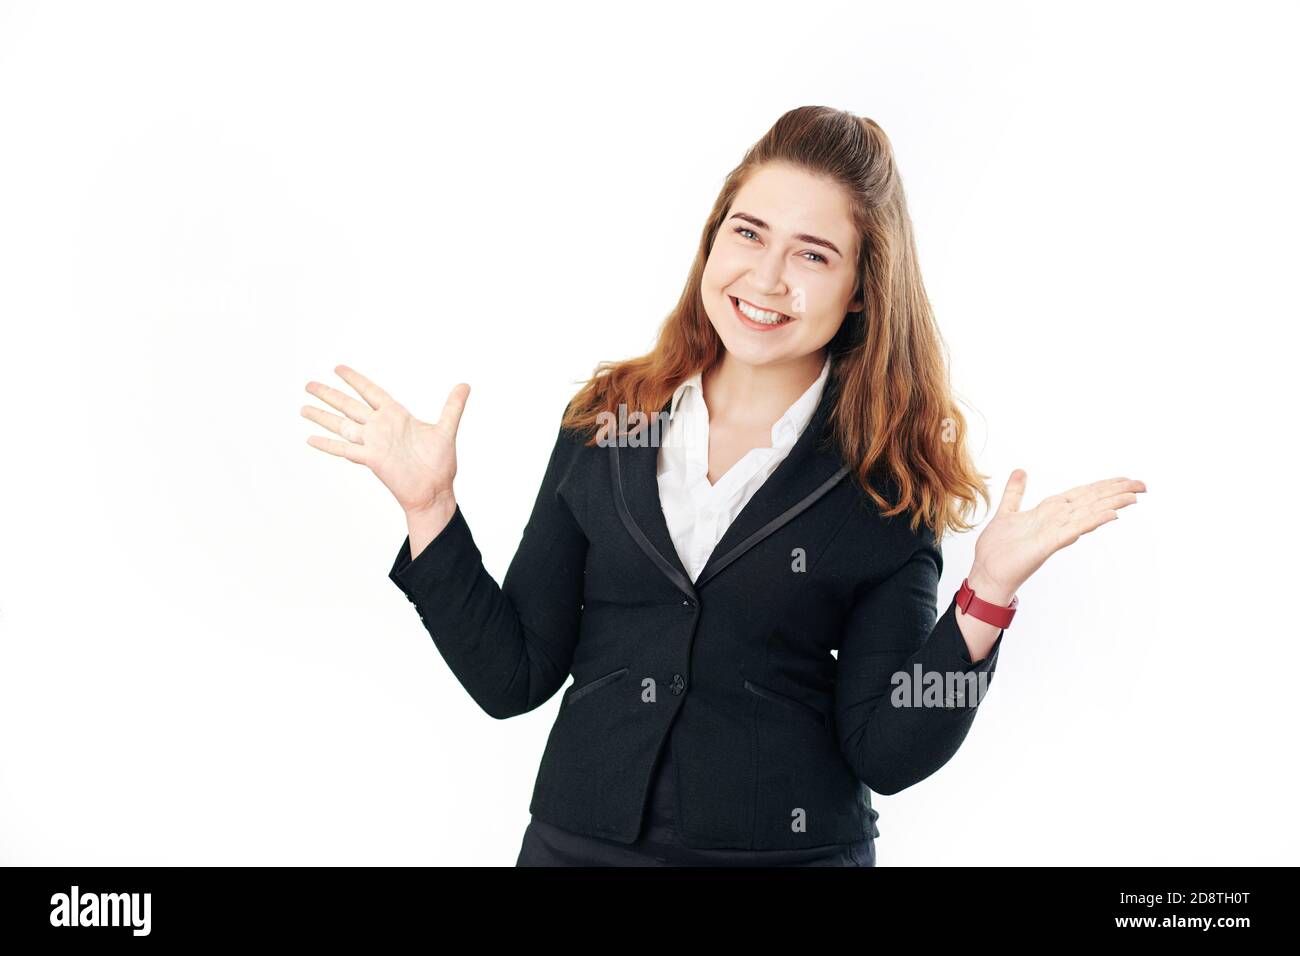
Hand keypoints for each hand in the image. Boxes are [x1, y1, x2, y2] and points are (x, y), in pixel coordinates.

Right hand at [301, 364, 469, 515]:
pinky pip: (345, 449)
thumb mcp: (446, 429)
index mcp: (397, 416)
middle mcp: (381, 427)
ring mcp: (374, 443)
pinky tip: (310, 438)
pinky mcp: (371, 459)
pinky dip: (328, 444)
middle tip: (308, 384)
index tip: (338, 368)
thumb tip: (465, 385)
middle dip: (329, 394)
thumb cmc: (440, 463)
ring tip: (303, 408)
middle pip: (349, 405)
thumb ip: (452, 406)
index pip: (371, 392)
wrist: (435, 490)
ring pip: (342, 425)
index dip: (355, 380)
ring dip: (323, 417)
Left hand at [969, 471, 1146, 599]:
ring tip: (1134, 496)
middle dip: (1115, 492)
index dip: (1102, 485)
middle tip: (1142, 485)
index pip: (1081, 494)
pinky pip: (1073, 530)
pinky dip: (1092, 521)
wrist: (987, 573)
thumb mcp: (1006, 512)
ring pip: (1088, 514)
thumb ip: (1015, 492)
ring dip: (1110, 504)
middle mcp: (1056, 521)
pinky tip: (1110, 515)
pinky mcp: (1048, 544)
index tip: (1125, 478)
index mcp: (1048, 512)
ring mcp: (1054, 532)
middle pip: (1091, 502)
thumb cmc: (997, 549)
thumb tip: (1020, 471)